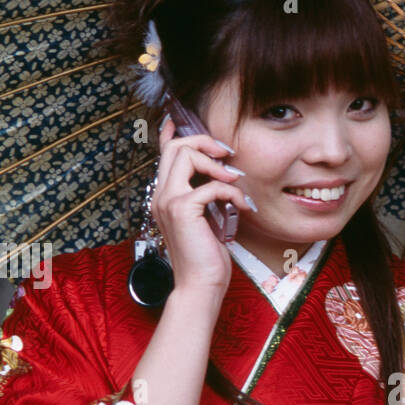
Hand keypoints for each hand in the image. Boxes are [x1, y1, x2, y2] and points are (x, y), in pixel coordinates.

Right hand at [152, 119, 253, 295]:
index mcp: (165, 196)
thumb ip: (208, 197)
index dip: (172, 133)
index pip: (163, 155)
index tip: (179, 119)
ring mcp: (168, 201)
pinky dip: (232, 193)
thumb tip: (224, 176)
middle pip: (176, 147)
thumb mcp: (208, 219)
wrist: (201, 285)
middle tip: (227, 154)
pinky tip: (244, 207)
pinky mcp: (182, 210)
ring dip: (216, 164)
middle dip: (204, 142)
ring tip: (234, 181)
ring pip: (186, 156)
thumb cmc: (206, 257)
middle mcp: (161, 195)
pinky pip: (211, 186)